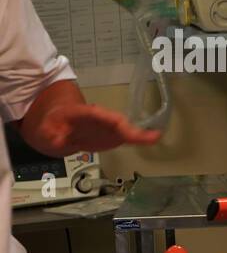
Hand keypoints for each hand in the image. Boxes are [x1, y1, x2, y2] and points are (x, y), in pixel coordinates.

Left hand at [31, 102, 159, 155]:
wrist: (58, 126)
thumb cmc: (53, 125)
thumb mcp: (46, 128)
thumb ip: (49, 134)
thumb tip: (56, 139)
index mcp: (83, 113)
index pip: (97, 115)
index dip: (110, 120)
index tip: (122, 125)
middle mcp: (99, 118)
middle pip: (116, 121)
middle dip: (130, 128)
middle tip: (145, 134)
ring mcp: (108, 127)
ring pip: (125, 129)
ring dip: (139, 134)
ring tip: (154, 137)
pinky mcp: (114, 136)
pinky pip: (128, 137)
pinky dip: (140, 139)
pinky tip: (154, 139)